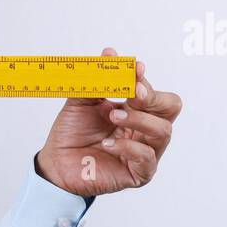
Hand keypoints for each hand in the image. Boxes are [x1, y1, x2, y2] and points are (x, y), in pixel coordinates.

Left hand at [35, 48, 181, 196]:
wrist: (55, 162)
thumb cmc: (71, 132)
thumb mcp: (81, 101)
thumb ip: (95, 79)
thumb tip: (109, 53)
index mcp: (135, 109)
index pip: (153, 91)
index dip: (144, 79)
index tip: (134, 68)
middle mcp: (144, 129)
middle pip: (170, 107)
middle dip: (152, 97)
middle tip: (131, 93)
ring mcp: (144, 151)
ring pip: (163, 131)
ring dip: (139, 119)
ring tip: (113, 117)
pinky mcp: (139, 173)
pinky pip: (147, 158)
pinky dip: (129, 147)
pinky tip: (108, 143)